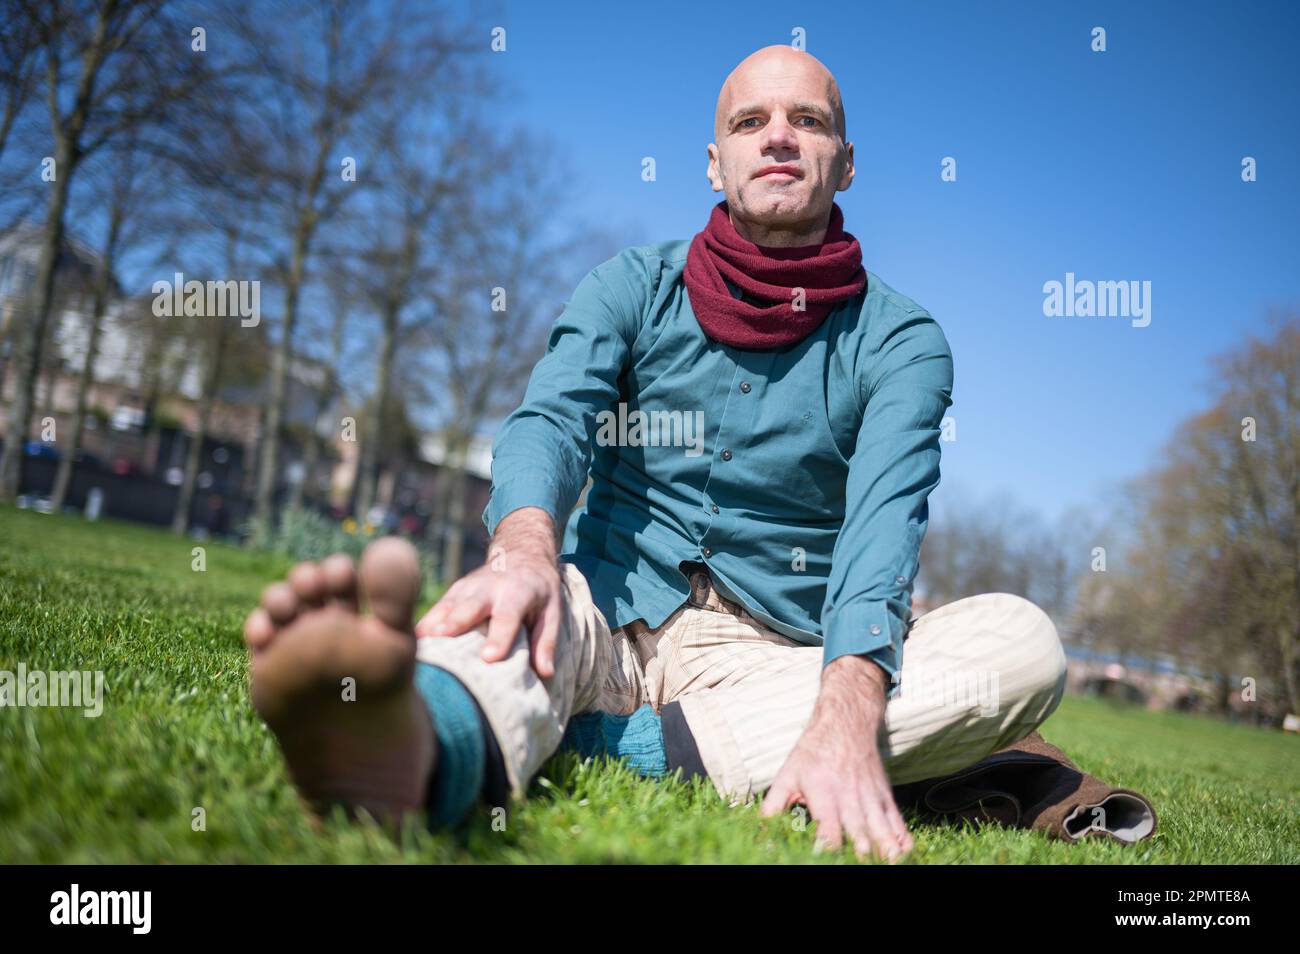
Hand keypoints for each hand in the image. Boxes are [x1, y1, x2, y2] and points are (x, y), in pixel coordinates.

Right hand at [414, 508, 563, 677]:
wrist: (521, 554)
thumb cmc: (539, 590)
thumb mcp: (552, 611)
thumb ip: (545, 641)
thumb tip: (545, 674)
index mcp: (518, 592)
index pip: (507, 616)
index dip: (499, 636)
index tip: (489, 658)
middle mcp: (489, 588)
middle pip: (469, 606)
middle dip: (455, 622)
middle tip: (442, 640)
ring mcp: (467, 588)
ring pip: (447, 607)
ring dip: (431, 625)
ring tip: (414, 646)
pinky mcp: (453, 592)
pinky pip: (436, 610)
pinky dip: (423, 625)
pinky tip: (407, 643)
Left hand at [759, 657, 913, 860]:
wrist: (846, 722)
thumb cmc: (813, 752)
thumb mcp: (788, 773)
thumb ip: (774, 803)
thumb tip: (759, 829)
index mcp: (824, 792)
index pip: (828, 826)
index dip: (828, 845)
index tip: (826, 858)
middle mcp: (849, 795)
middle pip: (859, 829)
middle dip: (862, 850)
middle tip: (863, 864)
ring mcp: (870, 796)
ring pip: (881, 826)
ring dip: (887, 846)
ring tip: (891, 861)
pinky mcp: (884, 795)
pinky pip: (896, 820)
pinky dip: (902, 837)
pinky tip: (905, 853)